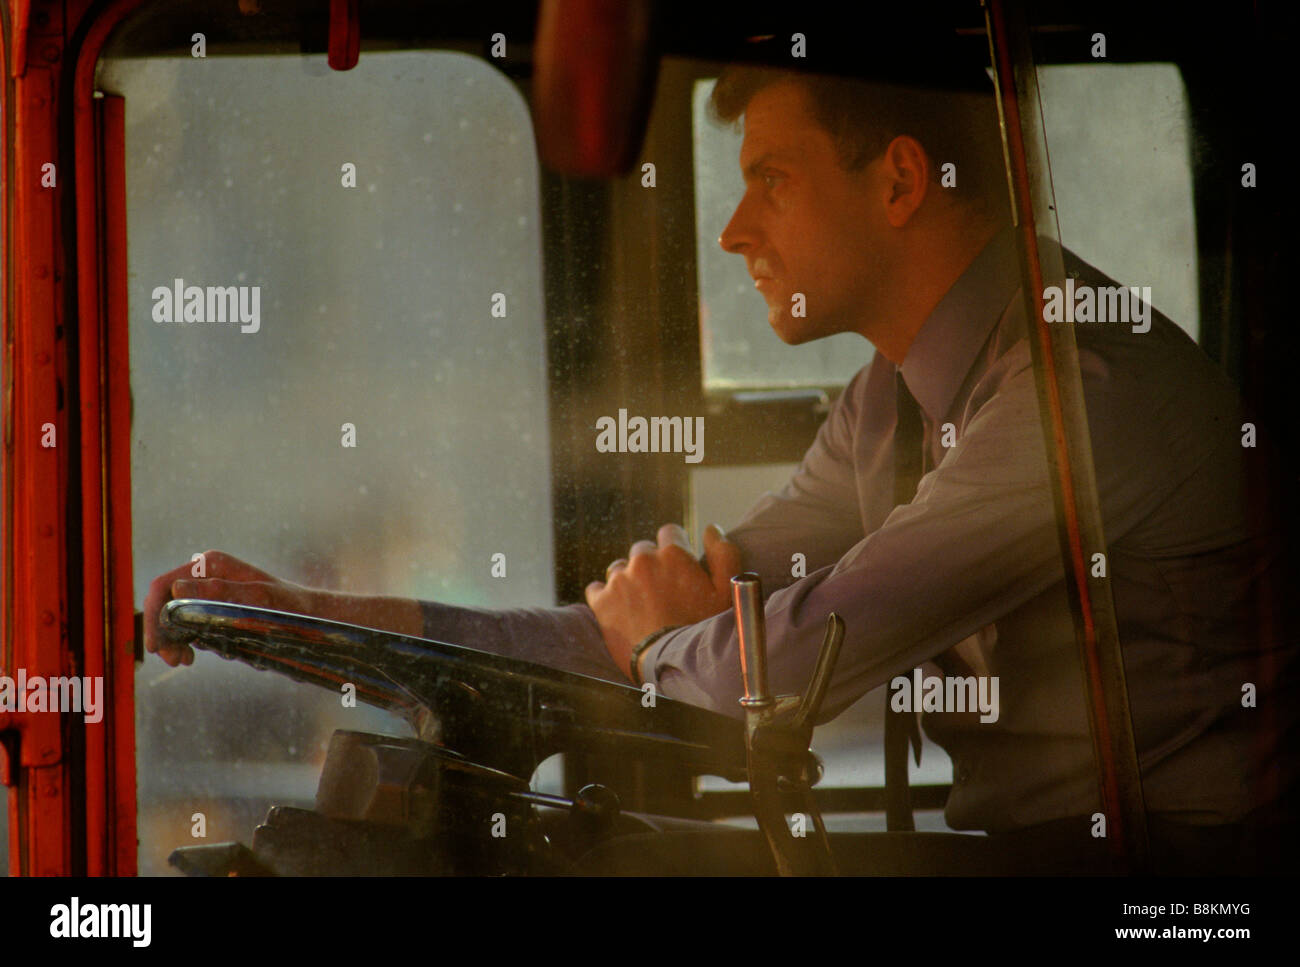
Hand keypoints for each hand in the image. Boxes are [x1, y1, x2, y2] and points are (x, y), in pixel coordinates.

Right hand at [142, 550, 314, 666]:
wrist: (308, 616)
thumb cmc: (287, 606)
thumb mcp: (256, 600)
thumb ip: (218, 592)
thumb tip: (176, 589)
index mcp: (210, 564)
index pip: (163, 586)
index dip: (153, 616)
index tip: (155, 647)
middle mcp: (205, 573)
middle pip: (164, 601)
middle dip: (163, 631)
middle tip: (173, 660)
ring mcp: (207, 589)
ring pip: (173, 615)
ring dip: (172, 639)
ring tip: (183, 661)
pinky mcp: (212, 605)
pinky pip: (187, 622)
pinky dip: (184, 639)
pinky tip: (190, 656)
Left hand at [585, 523, 741, 679]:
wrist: (670, 664)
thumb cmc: (703, 629)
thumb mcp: (727, 591)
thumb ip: (723, 554)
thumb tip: (711, 528)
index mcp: (673, 554)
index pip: (670, 532)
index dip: (675, 548)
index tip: (678, 567)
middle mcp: (642, 560)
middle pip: (643, 550)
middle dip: (651, 565)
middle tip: (661, 592)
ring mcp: (619, 580)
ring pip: (619, 568)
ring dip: (628, 580)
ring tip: (640, 605)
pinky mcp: (601, 601)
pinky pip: (596, 588)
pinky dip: (604, 596)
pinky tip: (618, 611)